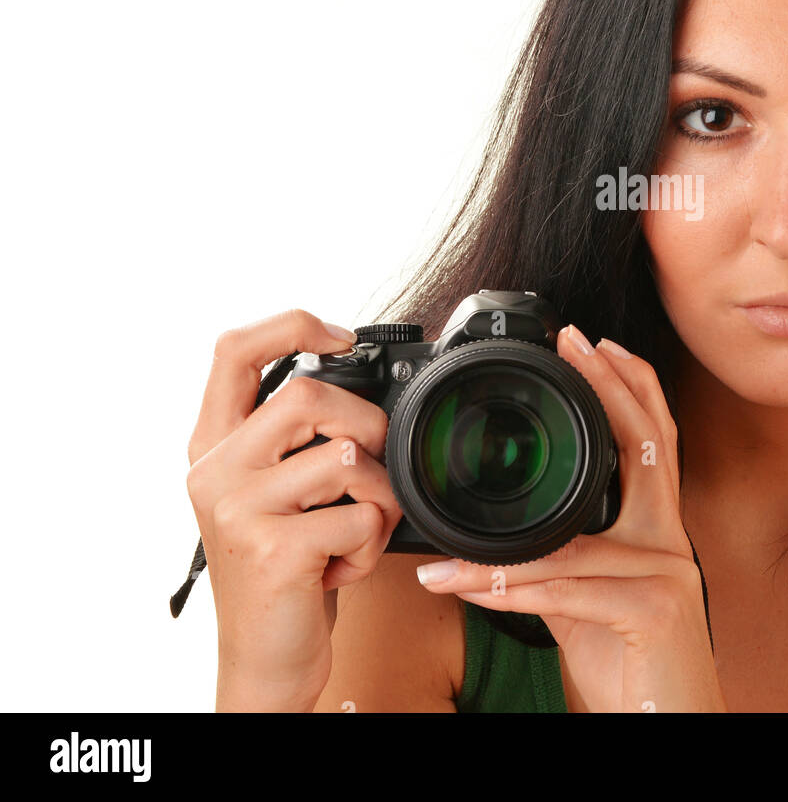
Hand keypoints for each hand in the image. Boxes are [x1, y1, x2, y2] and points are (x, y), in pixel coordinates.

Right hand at [186, 309, 403, 710]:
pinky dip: (373, 546)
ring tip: (353, 531)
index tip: (340, 336)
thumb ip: (292, 440)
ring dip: (379, 499)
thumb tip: (355, 378)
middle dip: (368, 427)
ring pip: (348, 457)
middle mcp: (214, 470)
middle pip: (310, 396)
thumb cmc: (287, 567)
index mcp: (213, 444)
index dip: (290, 324)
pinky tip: (341, 569)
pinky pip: (362, 518)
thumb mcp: (273, 494)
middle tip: (370, 472)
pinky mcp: (272, 551)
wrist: (264, 658)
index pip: (233, 350)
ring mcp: (238, 509)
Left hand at [416, 325, 725, 712]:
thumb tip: (506, 543)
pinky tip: (466, 587)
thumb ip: (560, 561)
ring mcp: (669, 573)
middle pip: (650, 443)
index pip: (652, 440)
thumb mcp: (586, 604)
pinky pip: (568, 589)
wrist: (669, 730)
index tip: (595, 343)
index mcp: (656, 532)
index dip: (629, 385)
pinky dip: (508, 588)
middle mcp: (671, 542)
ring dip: (500, 543)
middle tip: (576, 341)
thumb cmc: (631, 667)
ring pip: (576, 537)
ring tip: (445, 540)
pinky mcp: (657, 611)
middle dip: (612, 384)